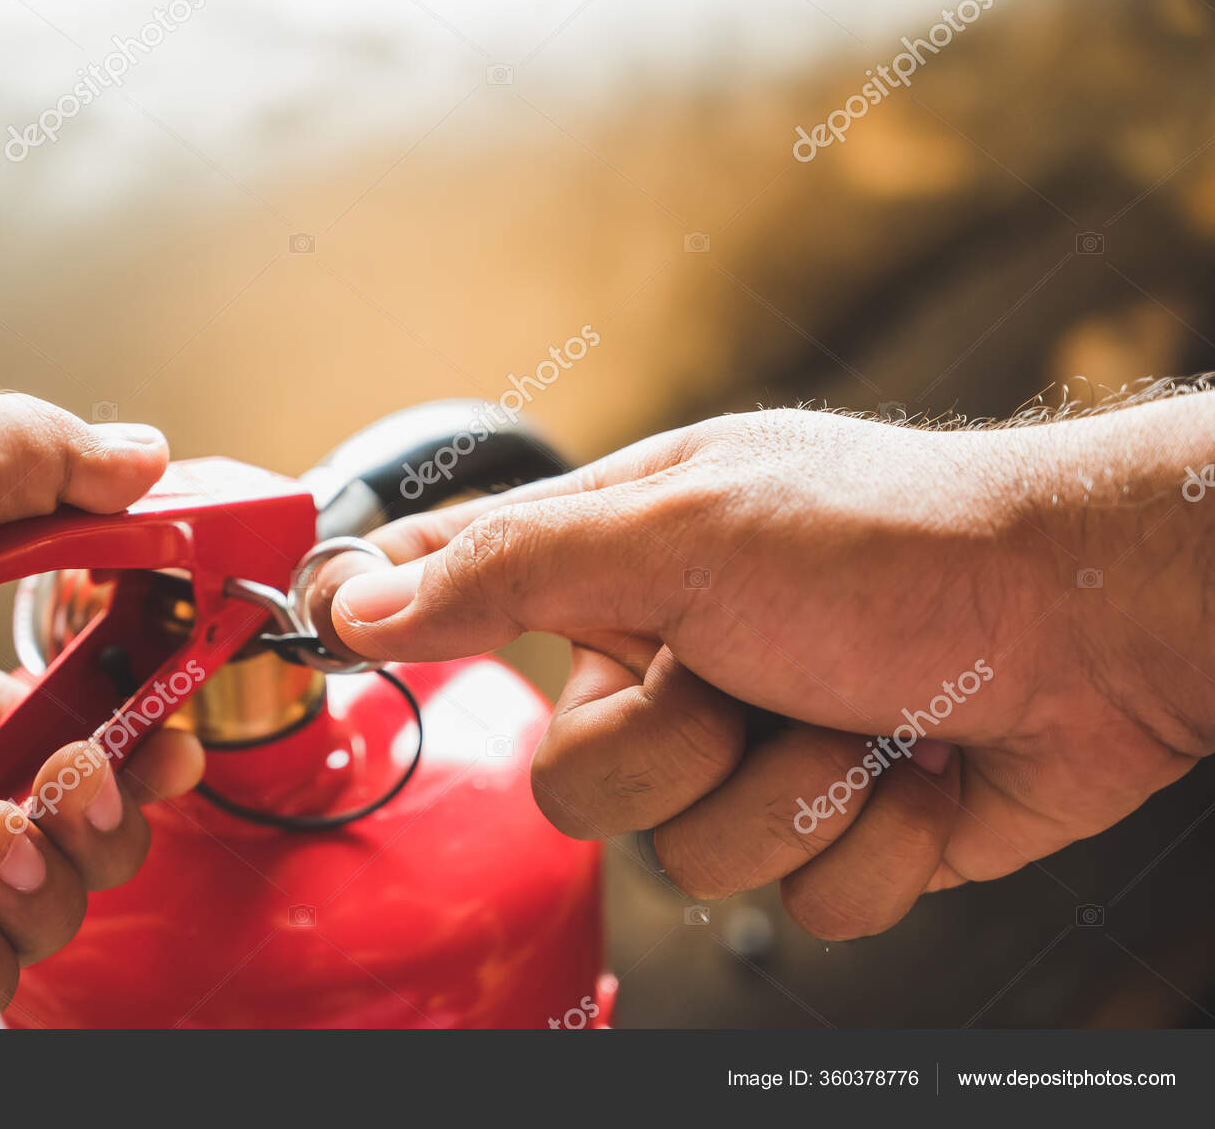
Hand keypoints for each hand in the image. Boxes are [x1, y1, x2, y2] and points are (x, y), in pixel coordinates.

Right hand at [327, 396, 1214, 938]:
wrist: (1091, 626)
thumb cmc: (896, 545)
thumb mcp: (683, 532)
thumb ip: (511, 565)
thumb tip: (361, 595)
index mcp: (623, 567)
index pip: (471, 592)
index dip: (414, 618)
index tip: (343, 631)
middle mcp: (678, 660)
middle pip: (575, 783)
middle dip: (678, 748)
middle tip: (747, 675)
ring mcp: (757, 752)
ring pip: (692, 857)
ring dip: (793, 792)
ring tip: (860, 713)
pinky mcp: (837, 830)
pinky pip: (803, 903)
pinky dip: (873, 839)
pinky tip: (920, 766)